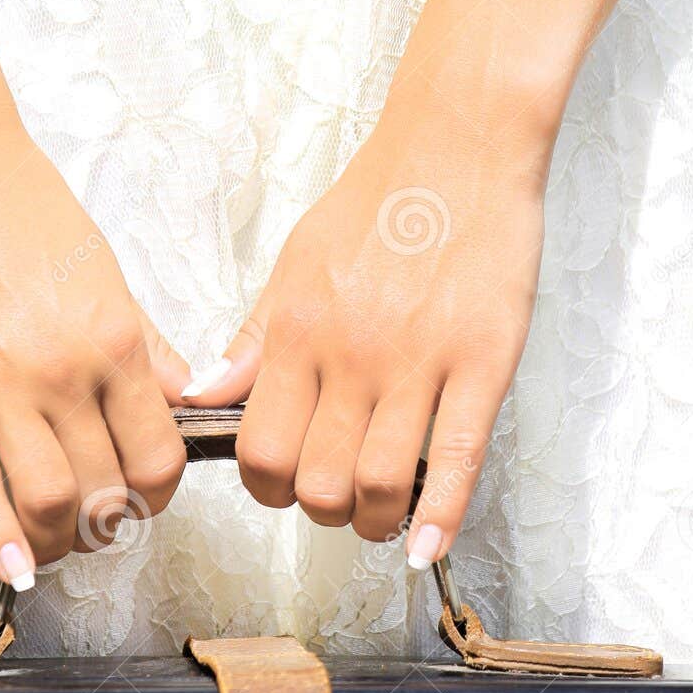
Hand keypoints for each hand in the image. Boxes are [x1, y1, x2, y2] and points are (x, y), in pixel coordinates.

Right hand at [0, 93, 191, 588]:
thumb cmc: (28, 212)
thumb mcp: (108, 274)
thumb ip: (148, 347)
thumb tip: (188, 401)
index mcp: (117, 341)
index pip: (157, 457)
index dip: (156, 497)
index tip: (143, 500)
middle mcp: (65, 371)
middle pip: (103, 492)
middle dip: (107, 526)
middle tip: (95, 527)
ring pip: (45, 500)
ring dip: (56, 540)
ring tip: (53, 542)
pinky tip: (8, 566)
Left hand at [180, 106, 545, 567]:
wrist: (459, 146)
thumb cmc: (376, 204)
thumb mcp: (295, 263)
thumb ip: (255, 339)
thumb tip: (208, 395)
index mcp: (298, 331)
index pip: (260, 448)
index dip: (266, 488)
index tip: (283, 487)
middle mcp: (351, 354)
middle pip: (316, 481)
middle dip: (319, 511)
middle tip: (334, 502)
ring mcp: (419, 362)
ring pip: (379, 483)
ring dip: (372, 520)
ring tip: (378, 513)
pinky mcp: (483, 363)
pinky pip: (458, 459)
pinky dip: (439, 516)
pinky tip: (426, 546)